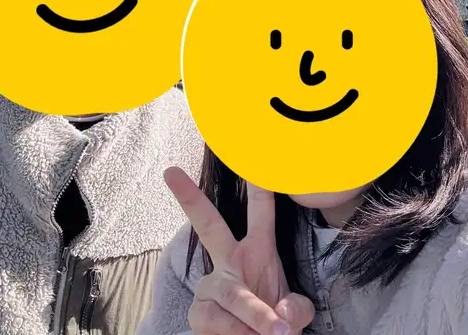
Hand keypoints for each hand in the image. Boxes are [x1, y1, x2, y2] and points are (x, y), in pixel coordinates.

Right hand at [164, 167, 314, 334]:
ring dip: (258, 315)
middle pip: (208, 224)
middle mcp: (231, 260)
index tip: (253, 150)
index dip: (259, 181)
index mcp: (258, 249)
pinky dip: (241, 333)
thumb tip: (282, 315)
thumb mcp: (294, 312)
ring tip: (277, 333)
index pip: (260, 209)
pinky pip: (221, 321)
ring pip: (235, 295)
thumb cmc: (274, 322)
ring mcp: (212, 286)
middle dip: (190, 198)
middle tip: (170, 171)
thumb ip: (296, 310)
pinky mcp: (199, 313)